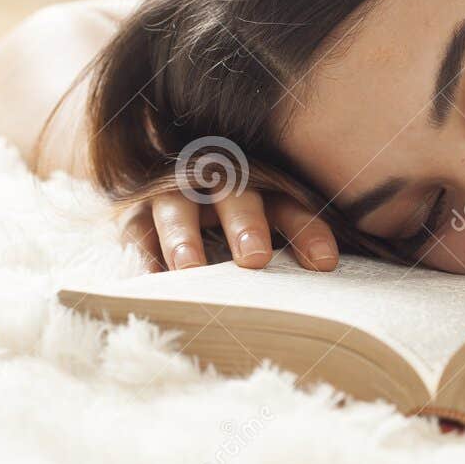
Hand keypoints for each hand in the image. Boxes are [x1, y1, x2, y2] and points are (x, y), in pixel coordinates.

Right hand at [118, 188, 339, 273]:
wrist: (187, 202)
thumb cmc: (252, 232)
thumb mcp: (277, 230)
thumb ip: (296, 252)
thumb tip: (326, 280)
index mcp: (266, 185)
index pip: (290, 205)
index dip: (307, 230)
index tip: (324, 263)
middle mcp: (220, 183)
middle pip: (235, 194)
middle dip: (245, 223)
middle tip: (254, 257)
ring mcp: (178, 195)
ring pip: (179, 207)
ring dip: (184, 236)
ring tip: (189, 268)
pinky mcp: (140, 214)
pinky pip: (138, 229)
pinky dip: (145, 251)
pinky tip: (151, 278)